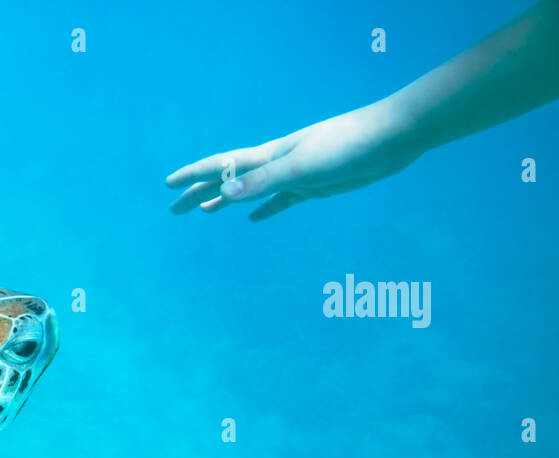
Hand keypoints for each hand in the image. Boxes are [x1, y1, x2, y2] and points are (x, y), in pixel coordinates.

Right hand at [165, 99, 420, 220]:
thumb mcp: (302, 167)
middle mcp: (275, 164)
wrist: (391, 137)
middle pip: (228, 181)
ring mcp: (293, 175)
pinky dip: (263, 210)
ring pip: (248, 192)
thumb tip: (223, 195)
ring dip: (225, 202)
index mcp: (268, 156)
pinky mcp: (313, 186)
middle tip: (174, 209)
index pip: (220, 166)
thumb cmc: (348, 147)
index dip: (193, 176)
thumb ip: (263, 182)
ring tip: (204, 213)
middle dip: (199, 193)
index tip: (168, 185)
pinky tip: (254, 219)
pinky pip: (279, 201)